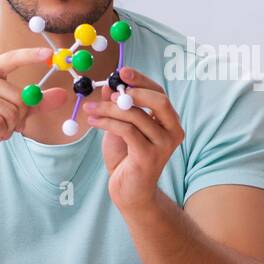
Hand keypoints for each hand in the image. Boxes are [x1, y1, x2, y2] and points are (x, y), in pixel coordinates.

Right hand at [0, 47, 69, 170]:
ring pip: (9, 112)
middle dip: (20, 117)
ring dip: (9, 126)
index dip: (31, 56)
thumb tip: (63, 94)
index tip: (50, 54)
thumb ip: (37, 102)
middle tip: (9, 124)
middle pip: (19, 96)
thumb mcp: (15, 112)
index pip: (11, 58)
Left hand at [87, 67, 184, 212]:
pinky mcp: (149, 156)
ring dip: (110, 109)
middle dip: (134, 92)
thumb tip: (108, 86)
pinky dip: (107, 123)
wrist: (129, 191)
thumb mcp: (121, 127)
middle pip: (159, 101)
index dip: (141, 80)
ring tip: (90, 109)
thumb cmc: (126, 158)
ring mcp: (163, 145)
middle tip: (111, 92)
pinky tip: (93, 121)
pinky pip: (127, 131)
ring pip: (136, 116)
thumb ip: (119, 108)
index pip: (159, 93)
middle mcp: (172, 131)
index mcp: (169, 121)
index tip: (122, 72)